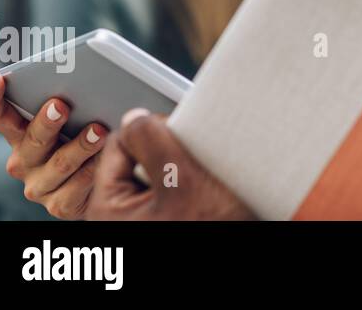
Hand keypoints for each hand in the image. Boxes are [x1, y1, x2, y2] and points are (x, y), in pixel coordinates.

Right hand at [0, 70, 107, 218]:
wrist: (98, 183)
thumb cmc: (82, 137)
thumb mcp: (73, 117)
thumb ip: (70, 99)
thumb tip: (84, 77)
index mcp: (20, 133)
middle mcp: (24, 160)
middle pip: (32, 138)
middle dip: (46, 122)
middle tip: (61, 105)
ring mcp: (39, 185)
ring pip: (59, 164)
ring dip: (80, 146)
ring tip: (98, 131)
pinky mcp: (59, 204)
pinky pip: (77, 186)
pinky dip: (94, 170)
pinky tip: (107, 157)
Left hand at [87, 108, 255, 219]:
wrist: (256, 243)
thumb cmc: (214, 230)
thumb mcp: (181, 180)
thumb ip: (152, 141)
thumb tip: (136, 117)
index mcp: (105, 211)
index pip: (117, 146)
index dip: (149, 134)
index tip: (176, 142)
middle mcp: (116, 219)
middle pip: (134, 159)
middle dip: (166, 155)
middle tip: (190, 168)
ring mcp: (140, 222)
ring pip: (154, 173)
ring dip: (180, 169)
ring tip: (199, 185)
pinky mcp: (162, 221)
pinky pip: (168, 190)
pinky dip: (187, 184)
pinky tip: (203, 195)